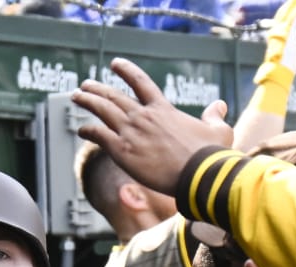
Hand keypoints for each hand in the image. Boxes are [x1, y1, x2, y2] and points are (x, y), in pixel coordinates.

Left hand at [73, 58, 232, 195]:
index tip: (115, 64)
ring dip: (87, 101)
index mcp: (163, 109)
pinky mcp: (122, 151)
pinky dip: (87, 130)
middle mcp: (143, 116)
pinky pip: (99, 135)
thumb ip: (215, 116)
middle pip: (114, 96)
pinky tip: (81, 130)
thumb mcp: (218, 130)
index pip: (140, 82)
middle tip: (86, 85)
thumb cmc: (210, 154)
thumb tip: (219, 106)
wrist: (198, 174)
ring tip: (76, 96)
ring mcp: (131, 132)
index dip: (126, 70)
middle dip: (97, 89)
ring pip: (102, 110)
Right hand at [261, 0, 295, 77]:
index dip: (290, 11)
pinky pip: (294, 16)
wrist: (280, 73)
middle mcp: (277, 31)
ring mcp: (281, 30)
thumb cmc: (286, 69)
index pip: (283, 20)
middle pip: (284, 13)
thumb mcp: (295, 59)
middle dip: (291, 4)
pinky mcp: (286, 31)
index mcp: (279, 36)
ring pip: (288, 11)